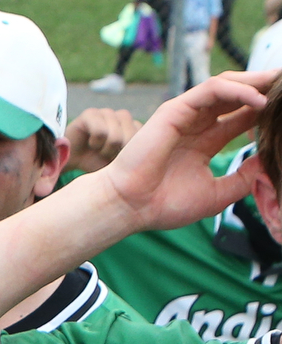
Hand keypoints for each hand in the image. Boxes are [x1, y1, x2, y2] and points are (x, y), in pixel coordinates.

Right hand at [64, 108, 141, 173]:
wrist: (70, 163)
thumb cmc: (97, 165)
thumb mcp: (122, 167)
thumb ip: (138, 160)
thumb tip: (156, 163)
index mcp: (134, 126)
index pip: (144, 137)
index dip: (130, 154)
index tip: (119, 160)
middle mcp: (123, 117)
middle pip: (131, 137)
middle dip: (117, 153)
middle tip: (106, 155)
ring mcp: (107, 113)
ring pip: (115, 135)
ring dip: (105, 149)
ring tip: (98, 150)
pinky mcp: (91, 113)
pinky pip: (100, 131)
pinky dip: (95, 143)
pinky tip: (89, 144)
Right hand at [99, 71, 276, 232]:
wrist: (130, 206)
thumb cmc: (163, 205)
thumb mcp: (216, 195)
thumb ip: (242, 178)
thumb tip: (267, 162)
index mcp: (204, 142)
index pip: (241, 116)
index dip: (265, 111)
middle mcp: (196, 124)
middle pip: (238, 95)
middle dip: (265, 89)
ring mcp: (186, 115)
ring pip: (227, 85)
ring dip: (256, 83)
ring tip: (279, 86)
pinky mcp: (176, 109)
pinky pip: (212, 89)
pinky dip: (237, 91)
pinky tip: (258, 101)